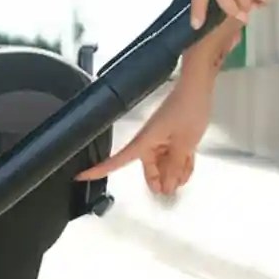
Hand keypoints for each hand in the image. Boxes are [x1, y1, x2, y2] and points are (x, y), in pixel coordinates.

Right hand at [76, 75, 214, 195]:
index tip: (81, 176)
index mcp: (144, 142)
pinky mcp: (172, 138)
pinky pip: (172, 158)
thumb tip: (167, 186)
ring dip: (175, 172)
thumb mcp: (184, 144)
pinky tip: (188, 166)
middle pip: (149, 170)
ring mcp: (160, 140)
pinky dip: (181, 164)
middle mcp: (149, 143)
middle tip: (174, 188)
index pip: (118, 160)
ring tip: (186, 172)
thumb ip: (174, 167)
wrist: (198, 90)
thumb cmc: (187, 111)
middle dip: (162, 179)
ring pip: (163, 166)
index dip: (99, 169)